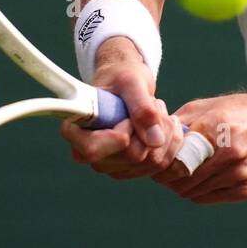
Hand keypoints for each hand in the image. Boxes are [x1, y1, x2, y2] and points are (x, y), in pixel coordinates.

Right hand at [59, 37, 183, 178]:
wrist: (126, 85)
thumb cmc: (121, 78)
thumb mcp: (131, 82)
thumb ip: (141, 107)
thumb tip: (155, 140)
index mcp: (76, 130)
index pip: (93, 149)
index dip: (118, 137)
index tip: (129, 118)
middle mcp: (88, 153)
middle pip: (132, 156)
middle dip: (151, 128)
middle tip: (153, 103)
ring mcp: (109, 165)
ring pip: (151, 162)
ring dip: (165, 133)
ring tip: (157, 110)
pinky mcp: (129, 169)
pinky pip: (160, 165)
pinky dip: (170, 142)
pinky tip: (164, 124)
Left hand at [155, 93, 246, 203]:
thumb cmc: (245, 114)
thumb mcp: (212, 106)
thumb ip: (181, 120)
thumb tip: (151, 135)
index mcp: (217, 126)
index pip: (174, 155)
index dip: (159, 161)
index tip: (154, 159)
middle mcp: (229, 152)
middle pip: (180, 177)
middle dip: (166, 175)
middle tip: (162, 170)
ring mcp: (238, 173)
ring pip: (191, 190)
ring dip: (179, 185)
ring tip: (179, 173)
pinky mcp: (245, 190)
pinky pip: (206, 198)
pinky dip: (196, 191)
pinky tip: (198, 179)